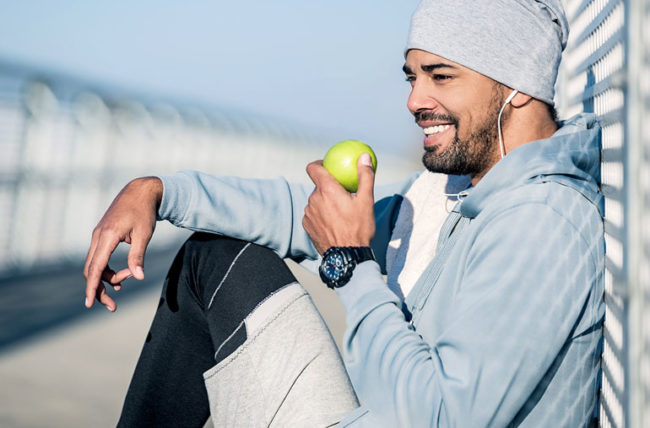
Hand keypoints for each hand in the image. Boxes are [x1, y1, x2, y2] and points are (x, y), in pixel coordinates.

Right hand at [84, 177, 161, 310]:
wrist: (140, 192)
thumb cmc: (144, 212)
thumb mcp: (144, 234)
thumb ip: (138, 256)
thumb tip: (138, 277)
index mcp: (107, 236)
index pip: (96, 267)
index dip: (92, 287)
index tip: (89, 303)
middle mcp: (98, 236)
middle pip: (91, 270)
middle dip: (99, 289)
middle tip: (112, 306)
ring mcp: (98, 235)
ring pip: (95, 265)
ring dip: (106, 279)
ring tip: (124, 285)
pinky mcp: (102, 235)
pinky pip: (99, 257)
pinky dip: (107, 269)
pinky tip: (122, 277)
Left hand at [303, 153, 375, 253]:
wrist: (347, 256)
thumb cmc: (358, 228)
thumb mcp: (366, 201)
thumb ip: (365, 176)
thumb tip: (364, 156)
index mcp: (327, 190)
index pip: (313, 168)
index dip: (318, 164)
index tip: (326, 165)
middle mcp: (314, 199)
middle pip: (318, 186)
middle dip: (329, 188)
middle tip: (342, 196)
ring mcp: (308, 213)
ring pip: (316, 201)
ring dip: (325, 203)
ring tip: (339, 213)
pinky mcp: (306, 225)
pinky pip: (313, 214)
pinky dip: (321, 215)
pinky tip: (333, 223)